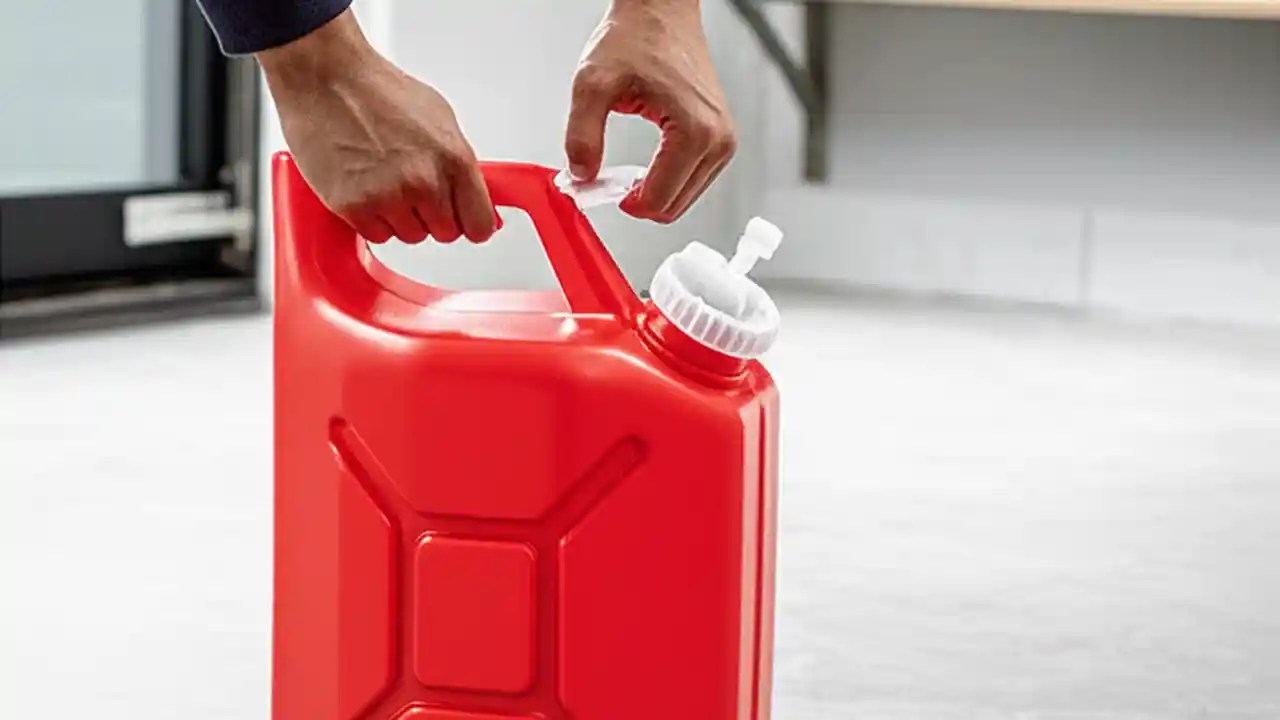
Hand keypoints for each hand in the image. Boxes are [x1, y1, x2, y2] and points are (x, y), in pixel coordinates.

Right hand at [259, 10, 496, 243]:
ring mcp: (388, 197)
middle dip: (432, 215)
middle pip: (444, 233)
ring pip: (410, 236)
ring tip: (382, 178)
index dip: (470, 222)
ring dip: (400, 216)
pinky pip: (377, 236)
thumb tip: (475, 198)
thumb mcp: (440, 120)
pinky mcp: (354, 207)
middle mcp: (424, 182)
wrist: (326, 79)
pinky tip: (364, 186)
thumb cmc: (378, 92)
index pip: (479, 224)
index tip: (462, 218)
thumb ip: (460, 165)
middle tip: (412, 186)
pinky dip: (371, 218)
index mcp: (453, 159)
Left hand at [566, 0, 736, 223]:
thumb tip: (581, 176)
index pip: (658, 200)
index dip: (622, 202)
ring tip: (627, 171)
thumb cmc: (637, 36)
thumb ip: (581, 135)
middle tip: (609, 180)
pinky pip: (691, 181)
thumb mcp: (593, 84)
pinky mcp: (721, 139)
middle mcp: (719, 140)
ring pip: (683, 199)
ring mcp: (724, 141)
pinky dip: (666, 181)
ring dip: (653, 192)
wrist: (661, 11)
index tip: (599, 187)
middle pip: (673, 207)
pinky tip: (646, 165)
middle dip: (638, 201)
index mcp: (695, 130)